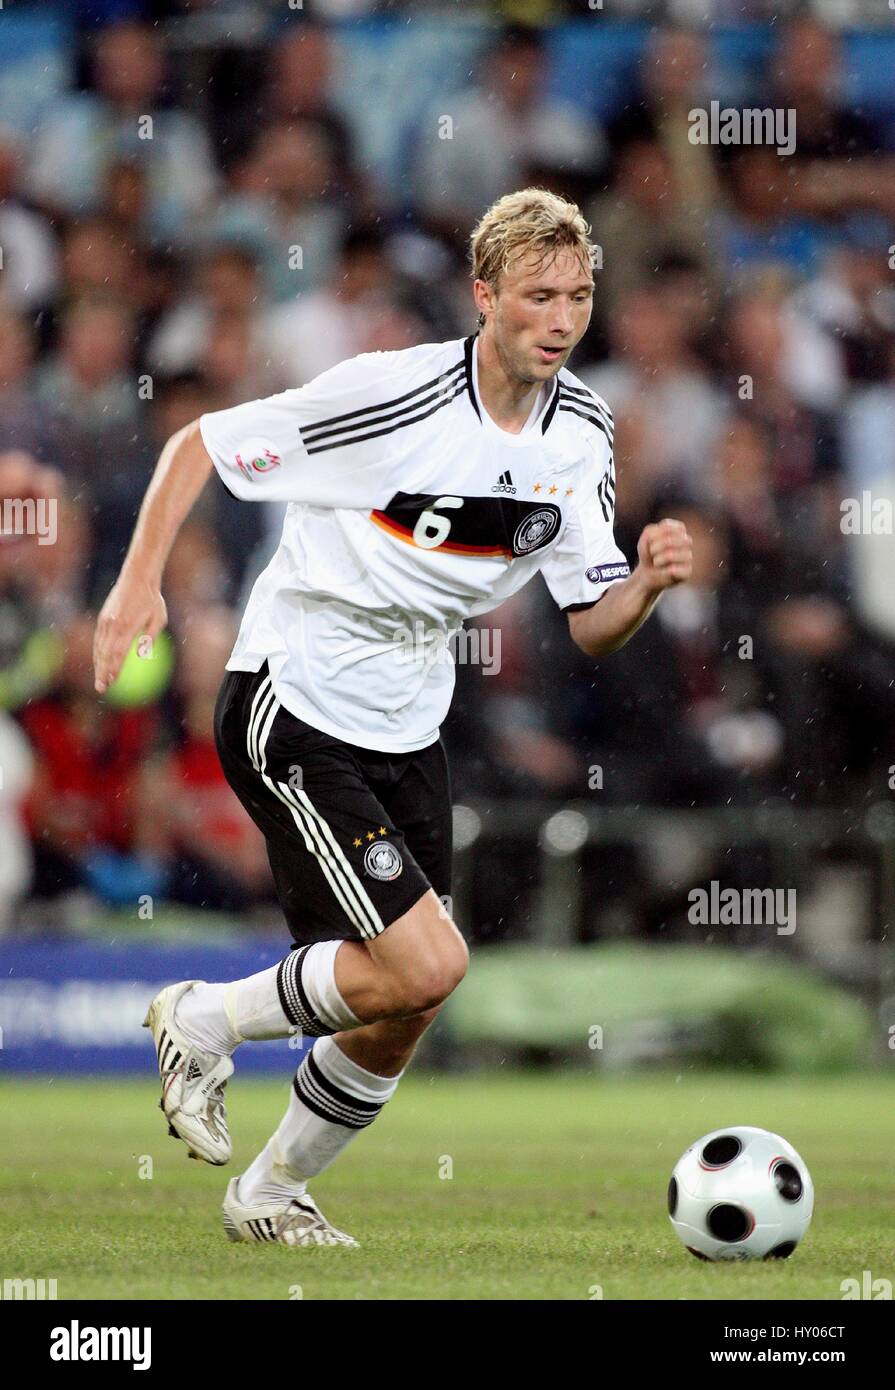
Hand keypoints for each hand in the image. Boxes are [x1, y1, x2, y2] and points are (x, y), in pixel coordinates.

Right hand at [93, 569, 167, 694]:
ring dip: (98, 665)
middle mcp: (114, 625)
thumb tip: (141, 654)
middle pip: (105, 654)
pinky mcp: (103, 618)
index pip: (118, 653)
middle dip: (102, 672)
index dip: (114, 669)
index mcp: (128, 627)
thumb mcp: (159, 618)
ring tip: (99, 680)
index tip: (111, 681)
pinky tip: (98, 662)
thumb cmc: (152, 599)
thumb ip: (150, 637)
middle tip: (101, 688)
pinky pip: (98, 639)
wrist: (137, 578)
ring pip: (99, 647)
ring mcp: (106, 621)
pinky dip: (97, 652)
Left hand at [636, 517, 692, 593]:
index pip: (666, 527)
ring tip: (657, 562)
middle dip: (654, 548)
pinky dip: (662, 571)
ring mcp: (688, 555)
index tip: (651, 541)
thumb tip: (667, 544)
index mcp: (678, 529)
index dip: (653, 536)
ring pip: (670, 555)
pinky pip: (673, 570)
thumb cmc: (649, 553)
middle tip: (652, 553)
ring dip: (657, 560)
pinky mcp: (688, 571)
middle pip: (668, 540)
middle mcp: (686, 541)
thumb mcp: (645, 539)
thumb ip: (651, 533)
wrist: (648, 572)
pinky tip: (664, 571)